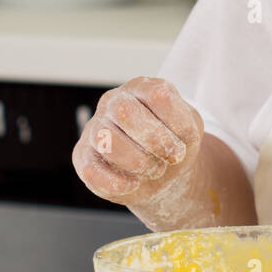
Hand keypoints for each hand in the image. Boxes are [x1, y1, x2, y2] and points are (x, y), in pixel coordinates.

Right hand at [72, 76, 203, 205]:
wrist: (161, 170)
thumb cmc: (174, 142)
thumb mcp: (189, 131)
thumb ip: (184, 128)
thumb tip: (165, 143)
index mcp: (143, 87)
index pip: (157, 94)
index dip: (175, 123)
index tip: (183, 144)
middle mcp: (114, 101)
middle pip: (126, 111)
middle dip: (155, 141)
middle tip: (171, 158)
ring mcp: (95, 127)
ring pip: (106, 139)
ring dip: (138, 162)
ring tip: (155, 170)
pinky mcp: (82, 155)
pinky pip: (90, 169)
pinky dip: (115, 182)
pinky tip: (134, 184)